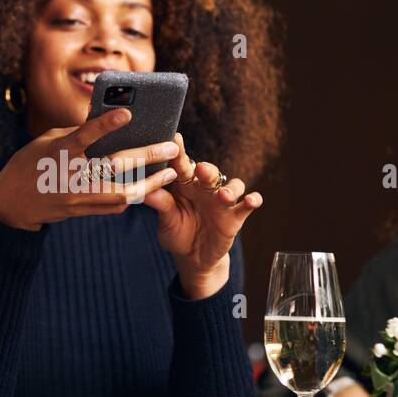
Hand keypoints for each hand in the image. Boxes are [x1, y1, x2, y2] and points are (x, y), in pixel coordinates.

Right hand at [0, 108, 179, 230]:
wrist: (10, 202)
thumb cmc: (30, 162)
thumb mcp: (48, 140)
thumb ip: (76, 133)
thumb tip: (106, 122)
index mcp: (59, 151)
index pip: (84, 136)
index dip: (105, 125)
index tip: (128, 114)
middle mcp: (69, 174)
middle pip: (113, 166)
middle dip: (146, 156)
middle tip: (171, 147)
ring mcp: (75, 196)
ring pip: (121, 193)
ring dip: (149, 184)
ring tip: (170, 174)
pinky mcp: (79, 210)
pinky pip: (113, 206)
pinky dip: (132, 196)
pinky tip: (148, 187)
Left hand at [141, 132, 261, 298]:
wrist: (193, 257)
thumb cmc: (177, 233)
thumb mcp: (166, 221)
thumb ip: (161, 205)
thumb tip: (145, 191)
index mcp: (185, 185)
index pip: (181, 166)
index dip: (179, 153)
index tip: (175, 138)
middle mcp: (205, 189)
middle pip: (210, 173)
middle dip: (208, 170)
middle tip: (202, 170)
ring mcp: (222, 201)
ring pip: (233, 185)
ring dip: (230, 188)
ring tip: (223, 195)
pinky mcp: (235, 216)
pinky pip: (247, 205)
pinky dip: (252, 200)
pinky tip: (252, 200)